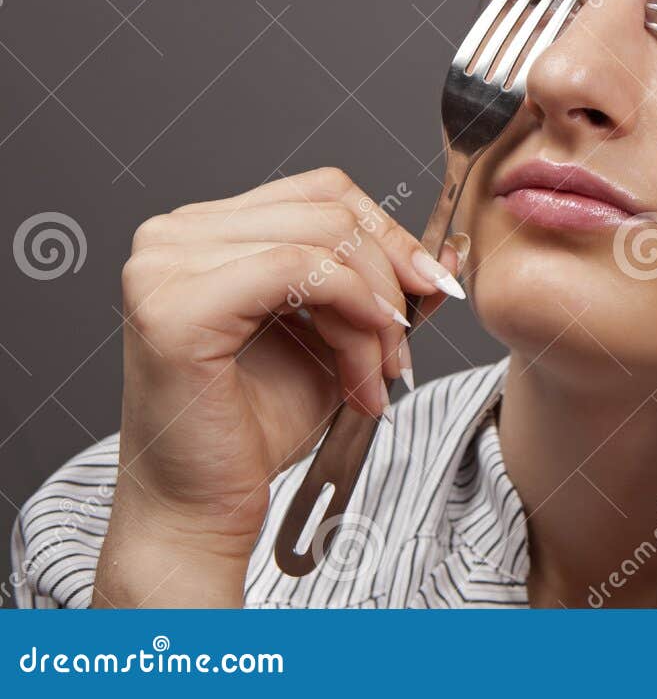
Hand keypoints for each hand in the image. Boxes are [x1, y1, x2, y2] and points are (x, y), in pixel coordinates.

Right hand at [95, 168, 464, 605]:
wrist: (203, 510)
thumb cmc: (256, 430)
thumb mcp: (338, 338)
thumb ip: (381, 287)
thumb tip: (446, 255)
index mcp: (203, 234)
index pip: (322, 193)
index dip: (389, 234)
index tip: (434, 286)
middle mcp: (172, 238)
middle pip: (328, 209)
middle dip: (390, 277)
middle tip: (406, 345)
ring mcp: (164, 266)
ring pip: (323, 240)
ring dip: (375, 311)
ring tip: (379, 374)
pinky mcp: (175, 306)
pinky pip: (300, 271)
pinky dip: (353, 315)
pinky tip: (361, 370)